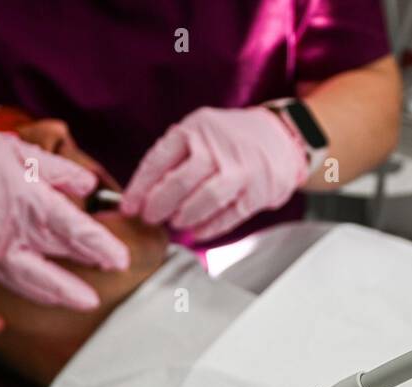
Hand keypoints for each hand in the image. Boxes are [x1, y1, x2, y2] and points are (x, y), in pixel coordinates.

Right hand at [0, 111, 129, 310]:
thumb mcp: (18, 151)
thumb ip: (58, 172)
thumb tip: (89, 186)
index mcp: (25, 200)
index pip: (71, 229)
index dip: (99, 246)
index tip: (121, 258)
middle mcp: (9, 232)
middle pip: (56, 262)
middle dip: (84, 276)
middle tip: (109, 284)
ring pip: (32, 282)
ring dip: (61, 294)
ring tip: (85, 301)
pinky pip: (11, 281)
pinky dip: (33, 291)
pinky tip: (50, 294)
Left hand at [120, 106, 308, 241]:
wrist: (282, 136)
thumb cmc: (231, 140)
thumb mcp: (200, 132)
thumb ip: (175, 158)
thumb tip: (142, 195)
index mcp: (195, 129)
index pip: (159, 159)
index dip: (140, 188)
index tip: (129, 208)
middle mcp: (218, 146)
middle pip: (181, 182)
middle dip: (160, 206)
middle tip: (151, 219)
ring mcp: (241, 169)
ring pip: (206, 199)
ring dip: (186, 217)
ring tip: (176, 224)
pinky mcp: (258, 191)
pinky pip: (230, 215)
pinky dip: (210, 228)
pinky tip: (198, 232)